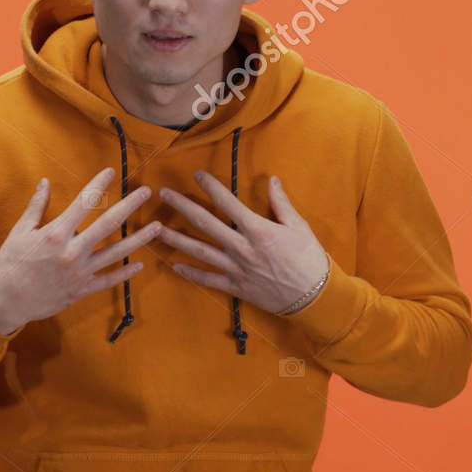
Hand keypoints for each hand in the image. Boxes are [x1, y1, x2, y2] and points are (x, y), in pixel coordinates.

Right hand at [0, 168, 161, 334]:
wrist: (4, 300)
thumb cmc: (9, 263)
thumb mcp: (19, 231)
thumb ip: (36, 206)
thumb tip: (44, 181)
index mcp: (56, 233)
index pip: (83, 202)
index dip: (99, 184)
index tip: (112, 172)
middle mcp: (72, 251)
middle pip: (108, 224)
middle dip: (129, 205)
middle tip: (146, 192)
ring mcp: (80, 272)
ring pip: (116, 253)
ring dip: (139, 239)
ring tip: (158, 227)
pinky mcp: (81, 290)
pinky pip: (108, 280)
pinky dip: (125, 273)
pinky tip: (140, 264)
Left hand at [157, 172, 329, 313]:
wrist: (315, 297)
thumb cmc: (310, 259)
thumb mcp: (299, 226)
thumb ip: (281, 203)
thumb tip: (272, 180)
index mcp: (258, 229)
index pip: (227, 202)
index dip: (210, 186)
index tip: (197, 174)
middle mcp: (242, 248)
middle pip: (205, 223)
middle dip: (182, 206)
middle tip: (164, 194)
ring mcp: (236, 269)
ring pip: (200, 251)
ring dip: (176, 239)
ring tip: (156, 230)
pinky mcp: (236, 287)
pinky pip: (208, 280)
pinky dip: (191, 273)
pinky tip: (175, 266)